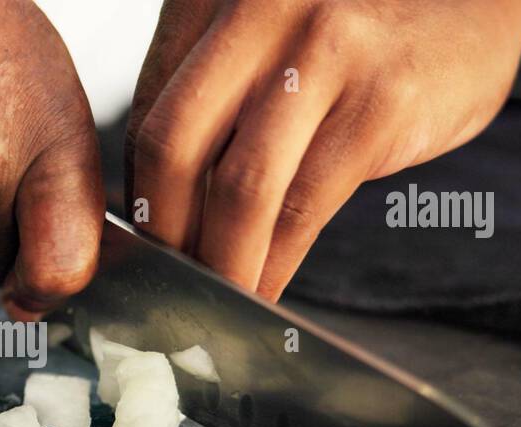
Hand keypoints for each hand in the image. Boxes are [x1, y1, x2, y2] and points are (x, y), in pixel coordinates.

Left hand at [125, 0, 520, 299]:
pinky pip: (304, 208)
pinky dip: (274, 264)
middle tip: (164, 286)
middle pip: (172, 149)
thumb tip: (158, 198)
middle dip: (163, 234)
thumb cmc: (365, 18)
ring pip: (239, 189)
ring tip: (214, 303)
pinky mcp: (382, 103)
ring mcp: (323, 53)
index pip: (148, 115)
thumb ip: (214, 87)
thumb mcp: (271, 25)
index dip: (139, 195)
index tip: (140, 246)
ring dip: (219, 265)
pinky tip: (265, 291)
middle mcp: (258, 11)